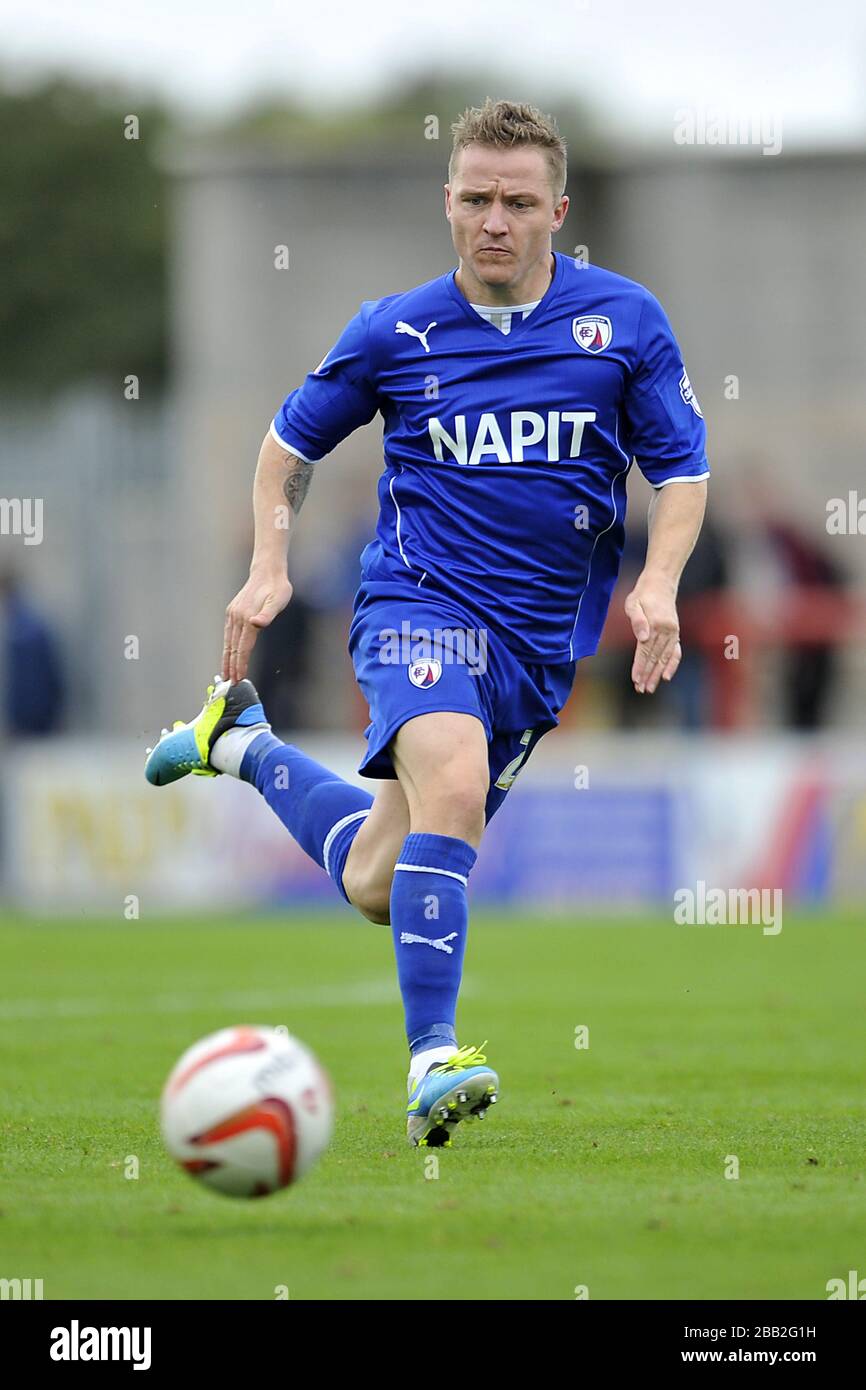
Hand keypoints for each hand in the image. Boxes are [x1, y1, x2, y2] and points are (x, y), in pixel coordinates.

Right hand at [222, 569, 292, 682]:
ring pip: (228, 642)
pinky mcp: (232, 612)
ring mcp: (233, 614)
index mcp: (248, 618)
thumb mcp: (279, 600)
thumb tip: (257, 623)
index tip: (239, 678)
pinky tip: (227, 654)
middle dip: (232, 666)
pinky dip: (227, 647)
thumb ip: (268, 614)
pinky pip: (228, 634)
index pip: (243, 647)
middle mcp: (237, 617)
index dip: (241, 664)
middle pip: (233, 647)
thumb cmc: (277, 588)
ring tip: (226, 674)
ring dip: (227, 659)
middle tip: (231, 683)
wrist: (268, 572)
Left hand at [623, 572, 681, 693]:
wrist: (661, 583)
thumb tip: (642, 638)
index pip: (646, 651)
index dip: (640, 666)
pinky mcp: (675, 633)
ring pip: (664, 658)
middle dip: (648, 675)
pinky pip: (675, 652)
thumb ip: (637, 620)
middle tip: (641, 689)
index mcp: (656, 624)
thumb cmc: (643, 594)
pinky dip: (672, 664)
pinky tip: (667, 676)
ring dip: (657, 674)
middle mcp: (667, 630)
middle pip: (655, 657)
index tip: (635, 680)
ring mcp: (673, 632)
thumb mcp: (633, 603)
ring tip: (649, 687)